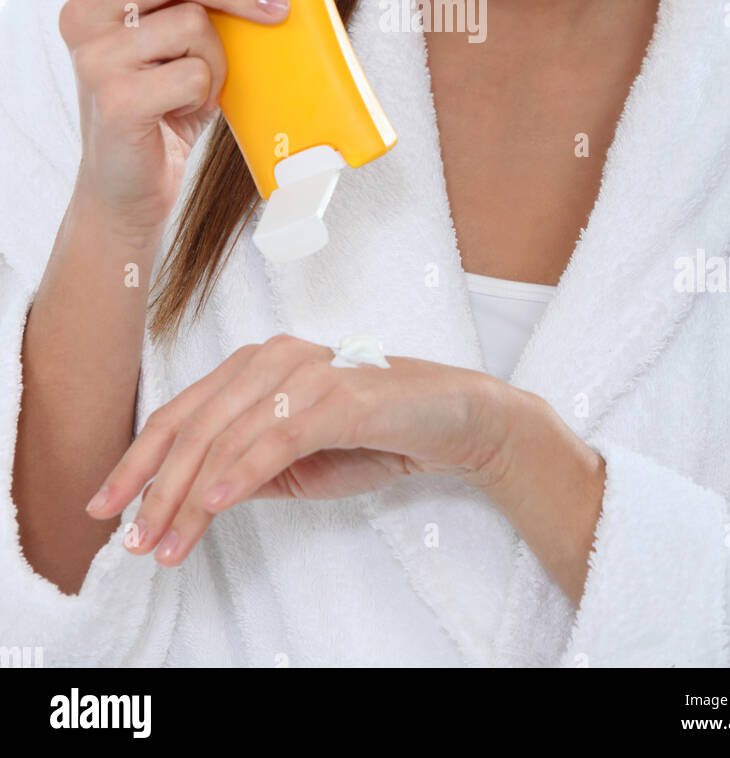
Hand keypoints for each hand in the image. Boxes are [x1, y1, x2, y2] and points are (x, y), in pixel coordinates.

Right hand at [59, 0, 292, 235]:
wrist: (131, 180)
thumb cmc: (163, 97)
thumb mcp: (172, 34)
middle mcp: (82, 13)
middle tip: (275, 7)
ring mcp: (93, 56)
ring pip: (191, 22)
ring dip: (216, 58)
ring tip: (198, 83)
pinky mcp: (114, 99)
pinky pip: (194, 73)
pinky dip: (207, 92)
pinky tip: (183, 110)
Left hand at [85, 334, 519, 566]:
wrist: (452, 417)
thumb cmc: (373, 433)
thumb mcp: (296, 461)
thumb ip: (246, 468)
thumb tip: (189, 499)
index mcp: (254, 366)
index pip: (181, 414)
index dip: (138, 462)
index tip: (107, 507)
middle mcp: (272, 358)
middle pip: (194, 424)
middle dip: (154, 487)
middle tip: (133, 541)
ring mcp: (306, 372)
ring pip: (228, 434)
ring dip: (189, 495)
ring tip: (167, 543)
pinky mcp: (340, 395)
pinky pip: (278, 437)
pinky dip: (242, 472)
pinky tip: (214, 506)